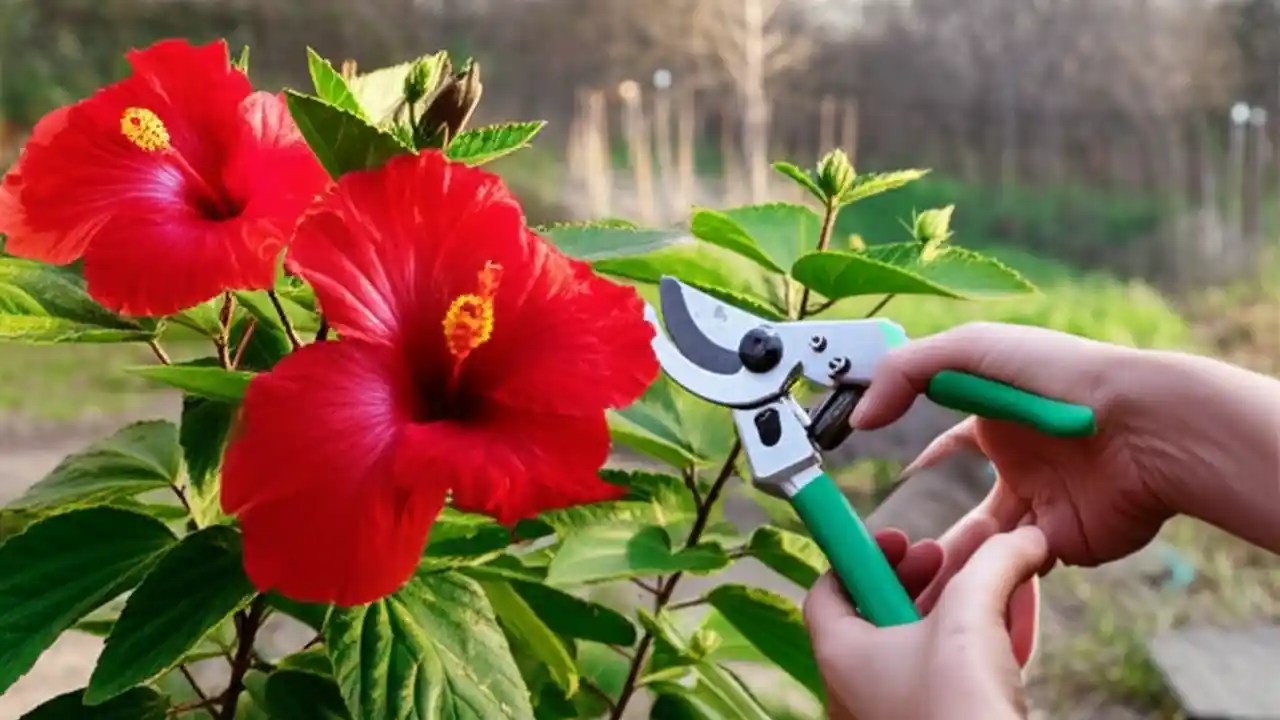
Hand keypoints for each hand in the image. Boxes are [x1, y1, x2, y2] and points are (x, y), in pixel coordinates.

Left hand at [805, 523, 1046, 719]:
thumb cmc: (958, 705)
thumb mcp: (970, 615)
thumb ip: (991, 565)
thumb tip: (1026, 535)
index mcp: (840, 654)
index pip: (829, 592)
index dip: (863, 556)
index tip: (902, 537)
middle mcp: (860, 687)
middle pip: (887, 610)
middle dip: (931, 573)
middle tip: (960, 551)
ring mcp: (900, 712)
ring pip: (931, 642)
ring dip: (969, 600)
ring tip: (1005, 566)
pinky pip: (958, 675)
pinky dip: (986, 640)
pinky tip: (1021, 606)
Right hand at [849, 322, 1279, 575]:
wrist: (1142, 429)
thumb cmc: (1060, 377)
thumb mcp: (970, 350)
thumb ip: (904, 371)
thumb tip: (858, 416)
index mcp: (1001, 418)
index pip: (955, 443)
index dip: (927, 459)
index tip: (898, 479)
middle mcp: (1023, 465)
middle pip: (969, 511)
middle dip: (933, 538)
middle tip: (895, 559)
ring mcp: (1044, 507)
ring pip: (985, 549)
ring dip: (953, 567)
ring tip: (914, 587)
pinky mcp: (1065, 543)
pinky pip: (1014, 570)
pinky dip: (985, 579)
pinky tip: (957, 584)